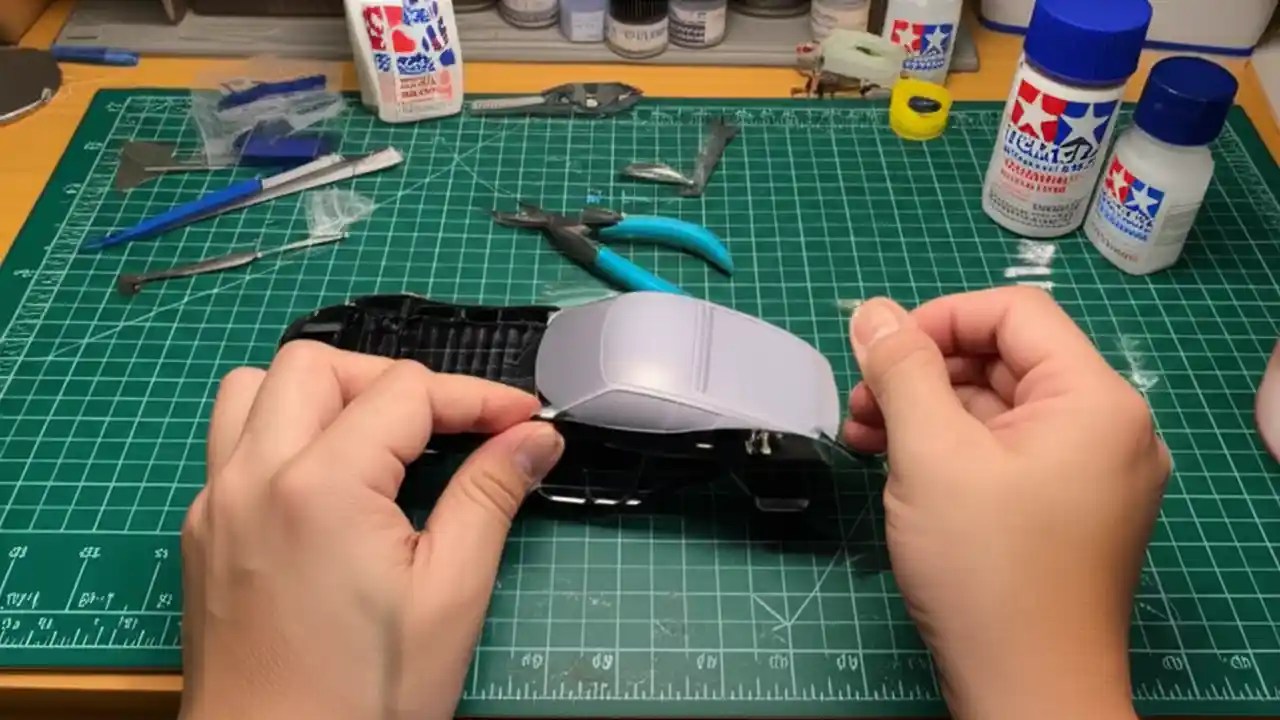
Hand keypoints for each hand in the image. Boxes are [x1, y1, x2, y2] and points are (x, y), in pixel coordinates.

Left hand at [179, 341, 563, 719]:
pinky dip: (284, 433)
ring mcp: (215, 504)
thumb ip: (490, 497)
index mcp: (320, 487)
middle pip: (318, 366)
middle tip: (449, 425)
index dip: (475, 397)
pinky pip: (234, 444)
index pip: (405, 392)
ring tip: (379, 437)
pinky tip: (330, 483)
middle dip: (393, 380)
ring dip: (323, 392)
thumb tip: (534, 438)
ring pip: (255, 389)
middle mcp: (252, 478)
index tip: (521, 419)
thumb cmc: (366, 700)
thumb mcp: (451, 596)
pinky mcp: (203, 534)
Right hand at [843, 287, 1170, 719]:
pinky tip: (897, 468)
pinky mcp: (1066, 514)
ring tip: (862, 438)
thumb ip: (902, 370)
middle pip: (1004, 362)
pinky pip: (1005, 456)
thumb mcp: (932, 455)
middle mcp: (1107, 429)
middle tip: (858, 406)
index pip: (1015, 314)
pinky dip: (950, 452)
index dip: (938, 318)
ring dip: (926, 413)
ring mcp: (1091, 477)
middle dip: (922, 374)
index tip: (876, 353)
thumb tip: (873, 311)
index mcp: (1095, 401)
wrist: (1027, 694)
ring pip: (998, 412)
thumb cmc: (986, 571)